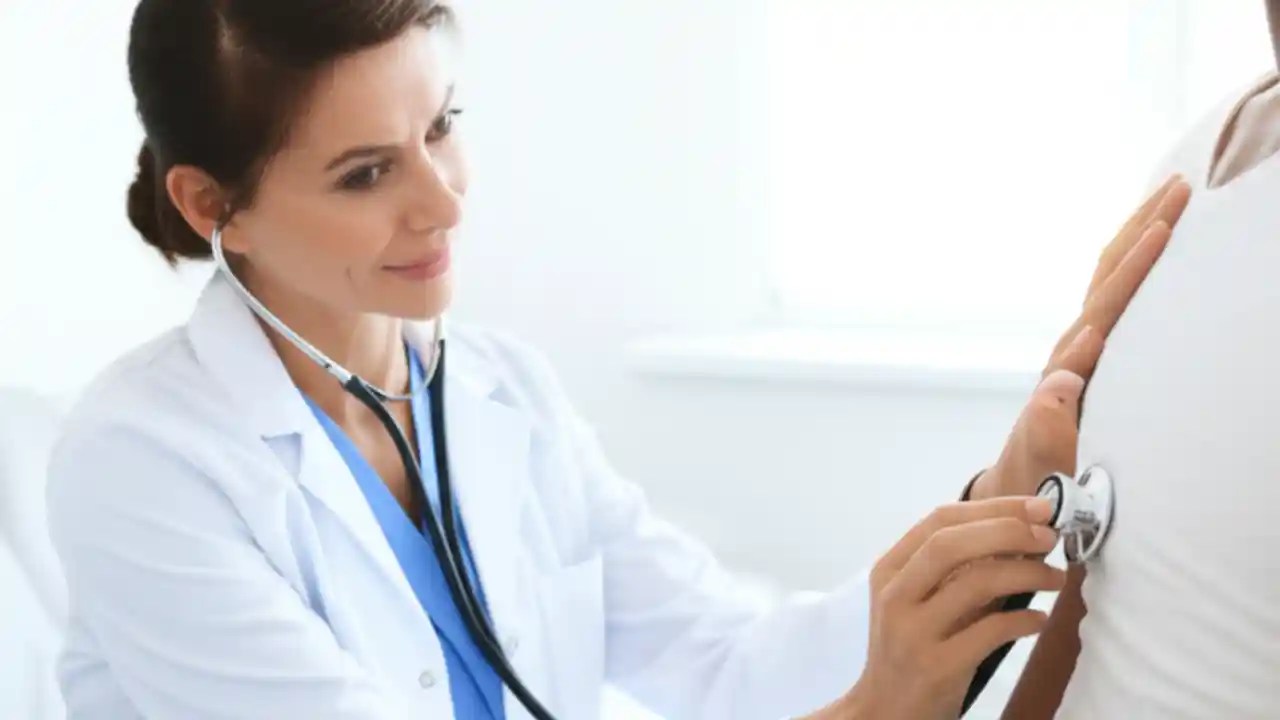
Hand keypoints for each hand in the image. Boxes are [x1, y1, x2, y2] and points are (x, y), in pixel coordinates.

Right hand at [807, 497, 1063, 719]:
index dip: (994, 507)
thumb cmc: (910, 648)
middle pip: (952, 543)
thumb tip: (1020, 533)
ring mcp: (912, 632)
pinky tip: (1039, 620)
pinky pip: (990, 632)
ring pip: (975, 583)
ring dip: (1027, 575)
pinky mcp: (936, 667)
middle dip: (1009, 531)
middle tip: (1050, 538)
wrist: (885, 710)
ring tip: (1056, 579)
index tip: (1038, 507)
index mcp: (889, 569)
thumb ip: (954, 569)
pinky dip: (1023, 621)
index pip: (940, 519)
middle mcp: (895, 595)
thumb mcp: (917, 601)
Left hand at [974, 175, 1191, 498]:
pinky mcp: (1090, 350)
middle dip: (1141, 229)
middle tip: (1179, 188)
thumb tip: (1063, 376)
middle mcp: (1073, 346)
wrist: (1023, 481)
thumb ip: (1050, 422)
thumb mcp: (1045, 456)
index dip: (1133, 269)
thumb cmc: (1042, 474)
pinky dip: (1131, 260)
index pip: (1106, 306)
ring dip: (1137, 233)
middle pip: (1107, 274)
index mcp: (1070, 365)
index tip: (1162, 230)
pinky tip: (1152, 240)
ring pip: (1108, 275)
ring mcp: (1080, 344)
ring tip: (1171, 194)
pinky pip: (1111, 293)